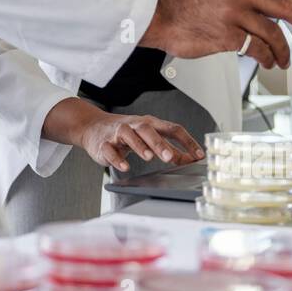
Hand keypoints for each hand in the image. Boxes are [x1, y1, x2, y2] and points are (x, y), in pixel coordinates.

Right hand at [80, 112, 204, 171]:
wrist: (93, 127)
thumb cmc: (127, 133)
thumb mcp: (149, 137)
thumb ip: (169, 147)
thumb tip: (190, 158)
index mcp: (150, 123)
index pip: (171, 128)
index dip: (186, 141)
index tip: (198, 154)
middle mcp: (134, 125)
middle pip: (148, 129)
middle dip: (159, 142)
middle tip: (170, 157)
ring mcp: (118, 133)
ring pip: (128, 135)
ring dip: (139, 145)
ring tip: (148, 157)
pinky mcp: (104, 144)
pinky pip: (110, 150)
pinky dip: (117, 158)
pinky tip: (125, 167)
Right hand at [138, 0, 291, 68]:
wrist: (161, 17)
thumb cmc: (189, 6)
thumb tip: (273, 10)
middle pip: (285, 6)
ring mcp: (233, 14)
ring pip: (273, 32)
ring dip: (284, 50)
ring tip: (284, 61)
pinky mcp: (227, 36)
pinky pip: (257, 49)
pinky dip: (267, 58)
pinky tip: (267, 62)